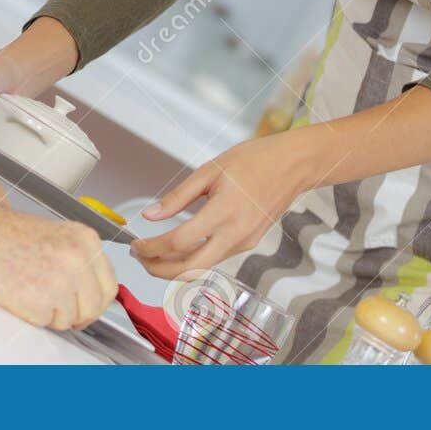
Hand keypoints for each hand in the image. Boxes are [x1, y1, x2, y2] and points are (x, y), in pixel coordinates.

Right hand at [0, 181, 116, 329]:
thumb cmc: (3, 234)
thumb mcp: (55, 236)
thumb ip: (78, 259)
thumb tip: (90, 287)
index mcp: (86, 240)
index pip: (109, 284)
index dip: (95, 298)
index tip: (83, 302)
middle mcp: (80, 259)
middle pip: (97, 305)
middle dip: (80, 312)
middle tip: (59, 307)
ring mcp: (64, 282)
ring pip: (74, 318)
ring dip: (55, 314)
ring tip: (33, 292)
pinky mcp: (44, 302)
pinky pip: (49, 323)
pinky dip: (36, 317)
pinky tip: (22, 296)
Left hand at [129, 129, 318, 279]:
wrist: (294, 165)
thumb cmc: (256, 160)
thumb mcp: (210, 170)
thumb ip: (178, 196)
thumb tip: (150, 215)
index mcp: (224, 211)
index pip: (179, 241)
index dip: (152, 247)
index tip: (136, 244)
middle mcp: (236, 234)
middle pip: (190, 269)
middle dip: (159, 269)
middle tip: (139, 258)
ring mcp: (244, 242)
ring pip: (203, 268)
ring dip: (174, 267)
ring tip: (154, 253)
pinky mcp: (249, 244)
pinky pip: (215, 258)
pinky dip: (193, 259)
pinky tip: (179, 247)